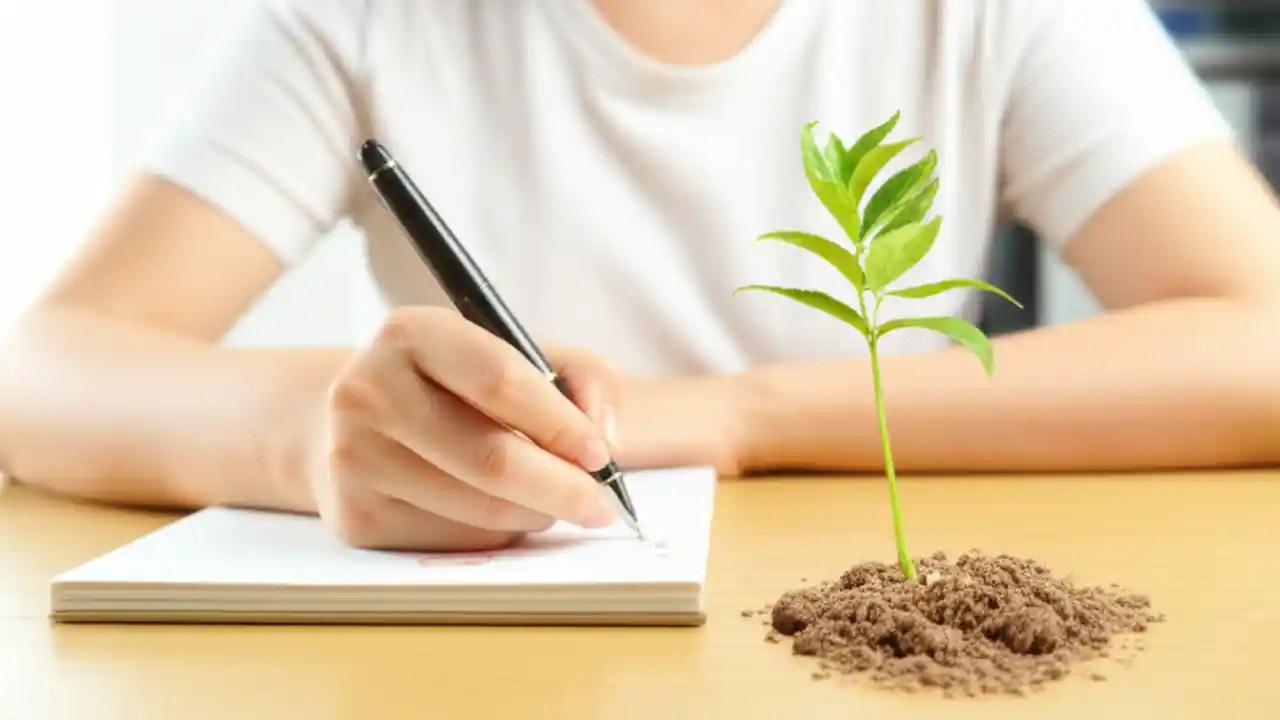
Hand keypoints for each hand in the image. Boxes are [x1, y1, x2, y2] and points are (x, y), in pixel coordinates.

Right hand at [306, 306, 622, 550]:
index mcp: (412, 333)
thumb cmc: (453, 386)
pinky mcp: (354, 516)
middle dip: (561, 489)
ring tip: (547, 500)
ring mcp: (353, 458)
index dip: (560, 424)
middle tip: (601, 506)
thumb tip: (606, 439)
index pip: (499, 381)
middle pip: (490, 459)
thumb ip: (580, 376)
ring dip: (533, 514)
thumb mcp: (514, 353)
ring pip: (478, 510)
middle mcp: (369, 391)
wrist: (350, 421)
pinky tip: (492, 511)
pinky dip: (494, 534)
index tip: (602, 455)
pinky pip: (454, 542)